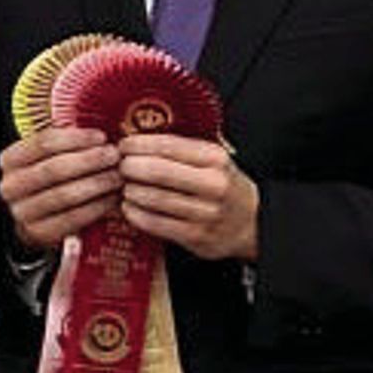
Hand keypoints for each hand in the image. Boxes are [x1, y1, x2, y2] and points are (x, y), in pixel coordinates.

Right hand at [0, 127, 121, 251]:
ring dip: (96, 184)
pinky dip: (96, 207)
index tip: (101, 137)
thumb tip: (102, 133)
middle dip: (89, 160)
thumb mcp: (47, 159)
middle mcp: (10, 186)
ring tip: (117, 177)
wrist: (35, 219)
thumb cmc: (49, 182)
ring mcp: (22, 212)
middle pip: (54, 168)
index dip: (76, 138)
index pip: (43, 143)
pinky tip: (112, 199)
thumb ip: (66, 146)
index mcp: (9, 160)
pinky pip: (72, 218)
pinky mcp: (38, 233)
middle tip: (114, 156)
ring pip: (64, 194)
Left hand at [118, 133, 258, 260]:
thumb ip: (180, 149)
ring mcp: (205, 212)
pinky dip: (134, 213)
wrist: (254, 223)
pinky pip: (154, 223)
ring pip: (152, 198)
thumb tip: (134, 137)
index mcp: (215, 159)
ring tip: (124, 186)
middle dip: (129, 167)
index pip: (167, 145)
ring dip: (129, 191)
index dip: (137, 144)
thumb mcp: (212, 159)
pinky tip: (129, 206)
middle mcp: (213, 184)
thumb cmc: (222, 185)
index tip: (123, 145)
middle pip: (156, 171)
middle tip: (119, 166)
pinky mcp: (196, 236)